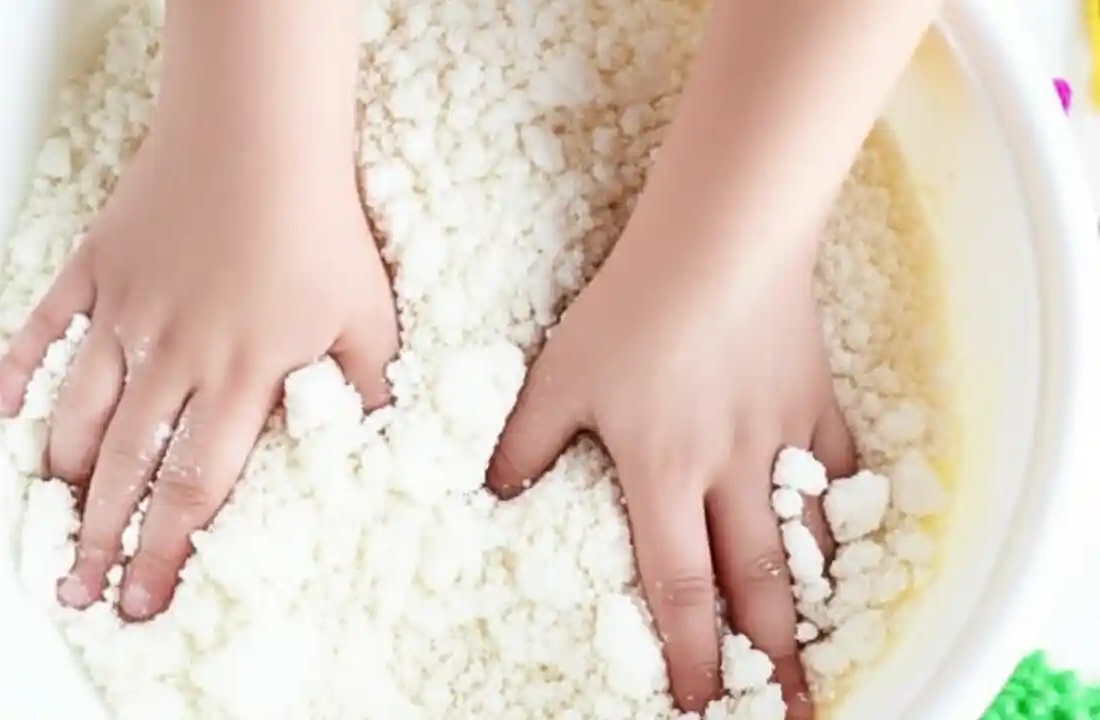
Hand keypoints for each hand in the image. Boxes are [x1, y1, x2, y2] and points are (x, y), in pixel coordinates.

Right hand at [0, 121, 397, 620]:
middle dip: (103, 535)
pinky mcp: (98, 268)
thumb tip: (385, 441)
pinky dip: (17, 365)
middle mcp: (174, 358)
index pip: (195, 487)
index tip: (144, 599)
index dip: (167, 551)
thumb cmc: (319, 227)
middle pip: (128, 465)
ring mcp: (128, 313)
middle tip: (80, 587)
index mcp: (241, 377)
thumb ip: (370, 387)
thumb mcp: (368, 315)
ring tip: (57, 514)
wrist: (259, 136)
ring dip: (66, 468)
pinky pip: (47, 324)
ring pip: (81, 409)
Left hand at [486, 214, 853, 715]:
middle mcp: (733, 475)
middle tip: (790, 712)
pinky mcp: (816, 401)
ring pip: (809, 542)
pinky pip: (838, 472)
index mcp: (667, 478)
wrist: (720, 239)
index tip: (698, 707)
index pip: (682, 591)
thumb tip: (495, 496)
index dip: (693, 657)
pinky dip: (842, 512)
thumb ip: (524, 444)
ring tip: (825, 644)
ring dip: (817, 602)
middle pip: (760, 588)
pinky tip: (843, 533)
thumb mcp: (558, 377)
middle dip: (774, 660)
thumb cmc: (633, 309)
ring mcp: (783, 439)